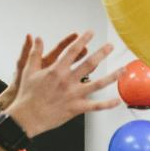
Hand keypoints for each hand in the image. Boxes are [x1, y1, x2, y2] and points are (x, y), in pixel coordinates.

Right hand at [4, 31, 123, 135]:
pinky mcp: (76, 108)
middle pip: (89, 64)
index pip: (72, 51)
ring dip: (112, 76)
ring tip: (123, 69)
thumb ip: (35, 53)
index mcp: (56, 70)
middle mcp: (67, 81)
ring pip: (97, 84)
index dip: (83, 40)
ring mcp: (73, 95)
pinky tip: (118, 100)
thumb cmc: (27, 94)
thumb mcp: (28, 70)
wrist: (26, 117)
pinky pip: (95, 106)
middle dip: (102, 53)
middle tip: (111, 46)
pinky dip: (107, 104)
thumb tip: (38, 38)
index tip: (90, 33)